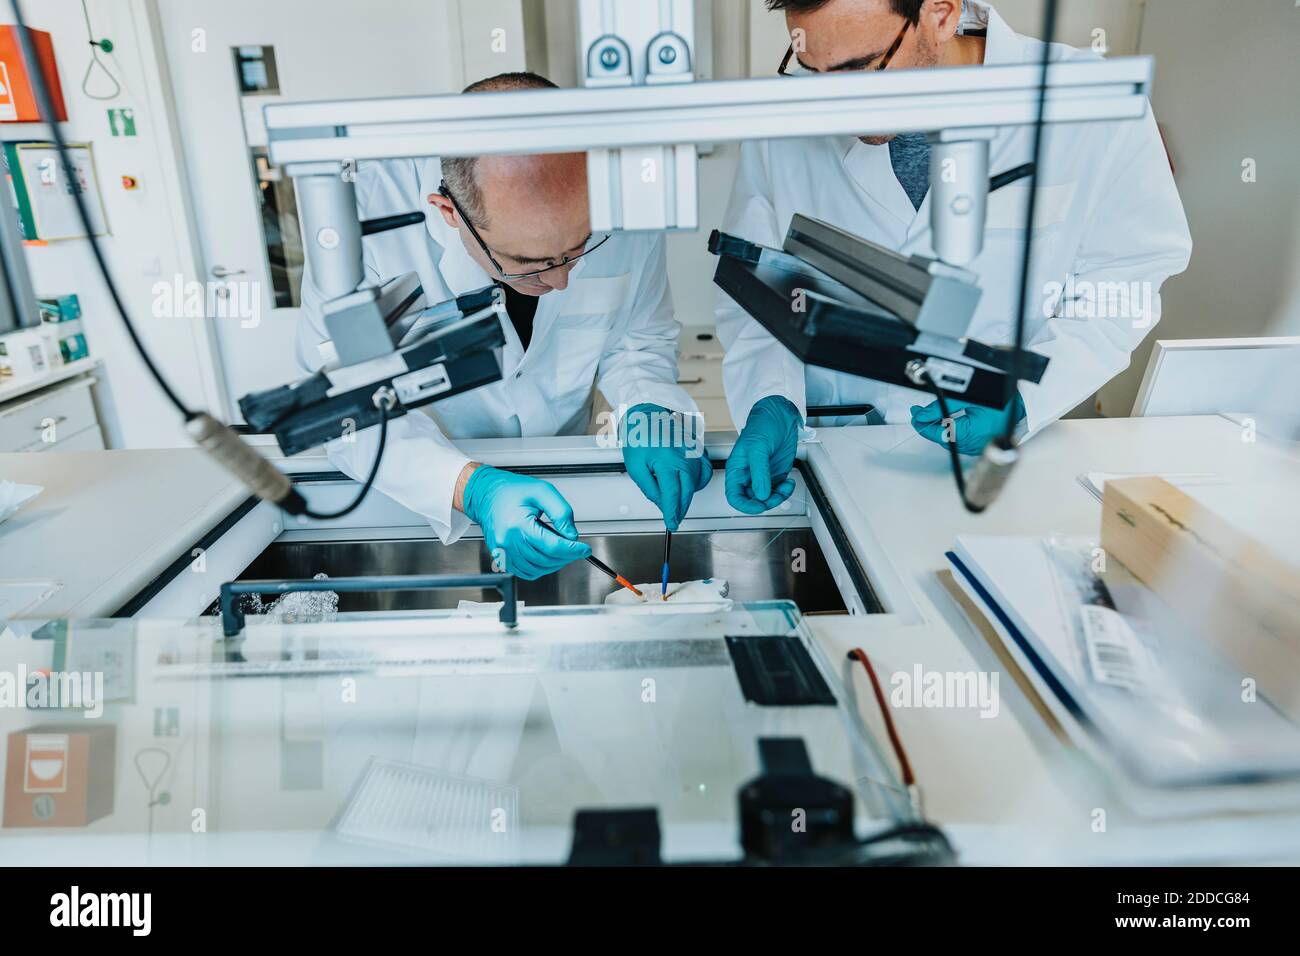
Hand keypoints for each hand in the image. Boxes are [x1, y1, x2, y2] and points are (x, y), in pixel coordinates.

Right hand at [461, 465, 590, 579]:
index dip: (573, 550)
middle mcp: (508, 542)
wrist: (486, 494)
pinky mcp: (502, 557)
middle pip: (547, 560)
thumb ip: (561, 513)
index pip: (552, 546)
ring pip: (538, 569)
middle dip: (567, 556)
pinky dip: (541, 568)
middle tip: (576, 548)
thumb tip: (571, 535)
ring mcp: (503, 552)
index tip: (584, 549)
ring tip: (562, 550)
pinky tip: (547, 557)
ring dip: (555, 563)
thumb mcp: (543, 492)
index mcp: (517, 525)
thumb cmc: (511, 491)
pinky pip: (526, 572)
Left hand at [620, 403, 711, 530]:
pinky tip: (688, 485)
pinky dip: (698, 482)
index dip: (672, 512)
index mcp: (668, 461)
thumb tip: (661, 503)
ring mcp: (694, 453)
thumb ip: (649, 488)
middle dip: (680, 508)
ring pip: (696, 484)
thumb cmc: (640, 435)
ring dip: (687, 495)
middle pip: (687, 492)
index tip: (671, 522)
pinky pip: (704, 472)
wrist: (648, 414)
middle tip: (673, 518)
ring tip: (675, 499)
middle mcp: (685, 458)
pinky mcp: (699, 450)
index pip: (672, 495)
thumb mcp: (636, 466)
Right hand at [725, 395, 801, 514]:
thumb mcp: (758, 448)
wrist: (781, 416)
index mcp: (737, 469)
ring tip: (785, 486)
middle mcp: (748, 475)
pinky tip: (789, 482)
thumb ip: (759, 473)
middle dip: (765, 502)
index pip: (734, 496)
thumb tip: (761, 494)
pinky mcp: (776, 475)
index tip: (758, 506)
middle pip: (752, 500)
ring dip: (778, 497)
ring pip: (767, 498)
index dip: (745, 505)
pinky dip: (785, 491)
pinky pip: (779, 491)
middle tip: (776, 495)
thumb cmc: (763, 424)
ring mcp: (763, 476)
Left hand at [910, 394, 1025, 455]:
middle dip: (929, 424)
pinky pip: (958, 440)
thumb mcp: (968, 399)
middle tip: (919, 411)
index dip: (922, 424)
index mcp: (970, 433)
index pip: (937, 433)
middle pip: (941, 438)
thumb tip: (922, 414)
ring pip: (948, 440)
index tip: (914, 415)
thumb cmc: (1001, 402)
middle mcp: (972, 445)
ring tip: (932, 413)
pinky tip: (947, 420)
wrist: (1022, 408)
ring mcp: (975, 448)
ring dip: (939, 427)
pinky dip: (950, 431)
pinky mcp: (978, 446)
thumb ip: (942, 406)